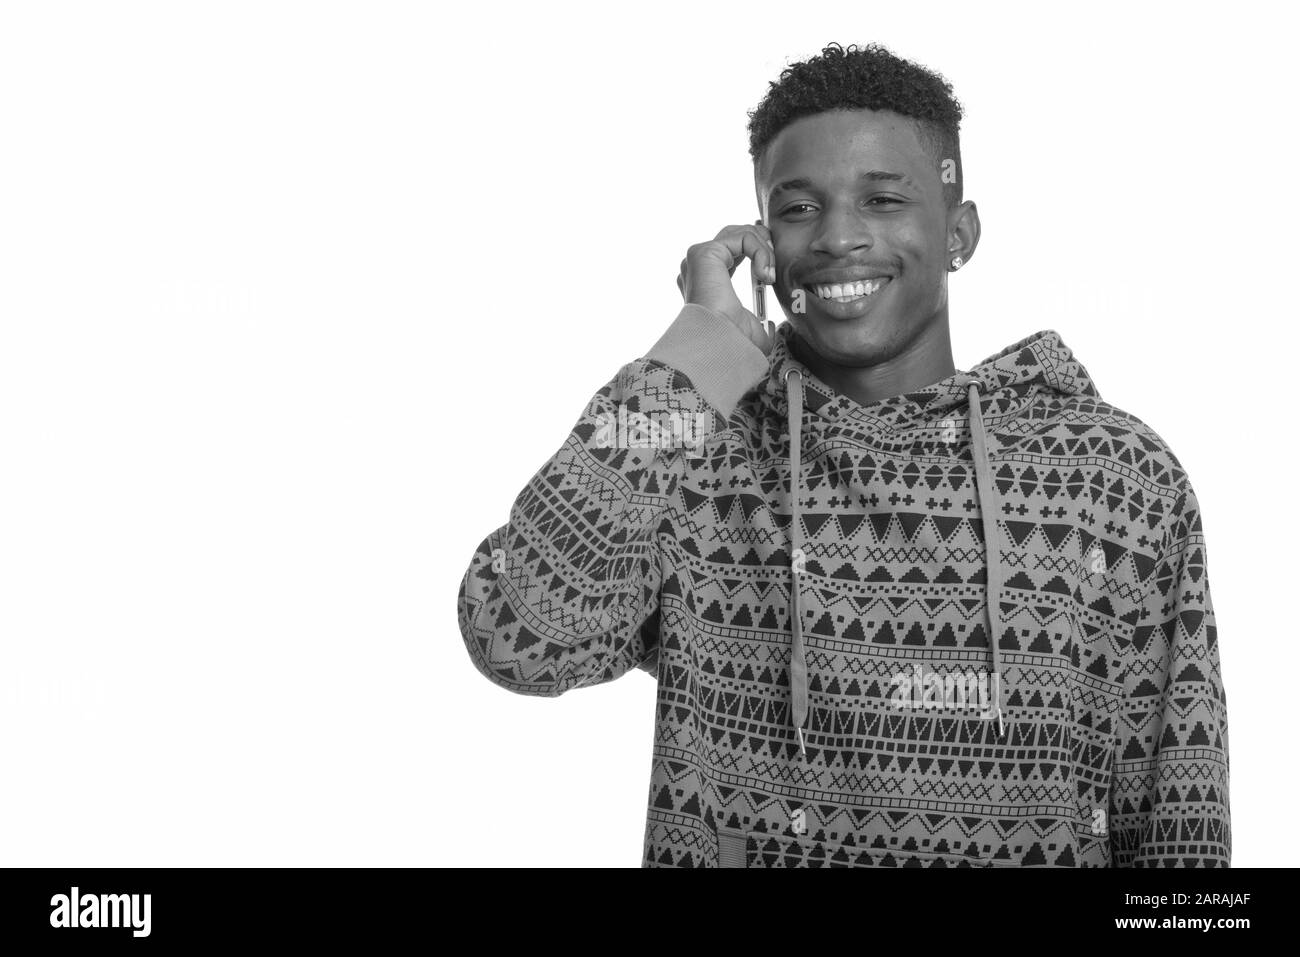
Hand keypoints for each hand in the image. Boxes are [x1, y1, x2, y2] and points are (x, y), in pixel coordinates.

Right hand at [677, 223, 775, 353]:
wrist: (719, 343)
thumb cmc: (731, 341)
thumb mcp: (753, 331)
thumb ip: (761, 324)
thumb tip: (770, 325)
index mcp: (707, 281)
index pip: (734, 252)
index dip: (757, 252)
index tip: (771, 271)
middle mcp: (699, 267)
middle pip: (736, 235)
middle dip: (763, 244)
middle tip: (774, 269)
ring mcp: (698, 257)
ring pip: (741, 233)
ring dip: (764, 250)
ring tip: (770, 275)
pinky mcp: (705, 252)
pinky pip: (743, 238)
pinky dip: (761, 252)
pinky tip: (765, 275)